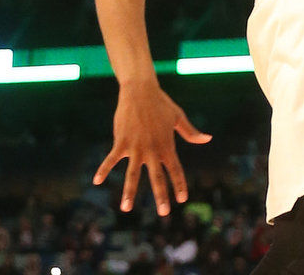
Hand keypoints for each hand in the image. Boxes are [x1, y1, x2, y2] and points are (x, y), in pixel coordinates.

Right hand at [92, 81, 211, 216]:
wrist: (141, 90)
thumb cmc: (161, 104)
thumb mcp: (178, 117)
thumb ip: (191, 132)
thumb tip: (208, 139)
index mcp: (167, 144)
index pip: (176, 168)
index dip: (179, 184)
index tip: (182, 199)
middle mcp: (152, 149)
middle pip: (157, 176)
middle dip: (161, 195)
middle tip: (164, 212)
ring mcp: (136, 146)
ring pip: (133, 174)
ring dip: (129, 192)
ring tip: (126, 208)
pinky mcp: (122, 141)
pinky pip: (111, 159)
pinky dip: (103, 169)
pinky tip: (96, 181)